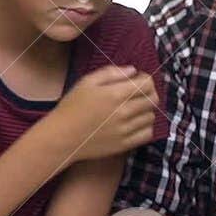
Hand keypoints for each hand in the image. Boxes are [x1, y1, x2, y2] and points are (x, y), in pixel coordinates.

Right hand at [43, 65, 159, 163]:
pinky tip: (134, 123)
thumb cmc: (72, 106)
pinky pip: (147, 134)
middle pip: (153, 100)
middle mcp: (124, 112)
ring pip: (151, 117)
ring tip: (134, 108)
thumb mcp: (87, 82)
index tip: (138, 80)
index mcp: (115, 94)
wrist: (62, 137)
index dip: (146, 79)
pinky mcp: (124, 144)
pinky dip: (145, 127)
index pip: (147, 84)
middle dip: (149, 93)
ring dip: (146, 110)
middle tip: (138, 94)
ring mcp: (125, 130)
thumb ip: (111, 72)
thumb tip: (133, 70)